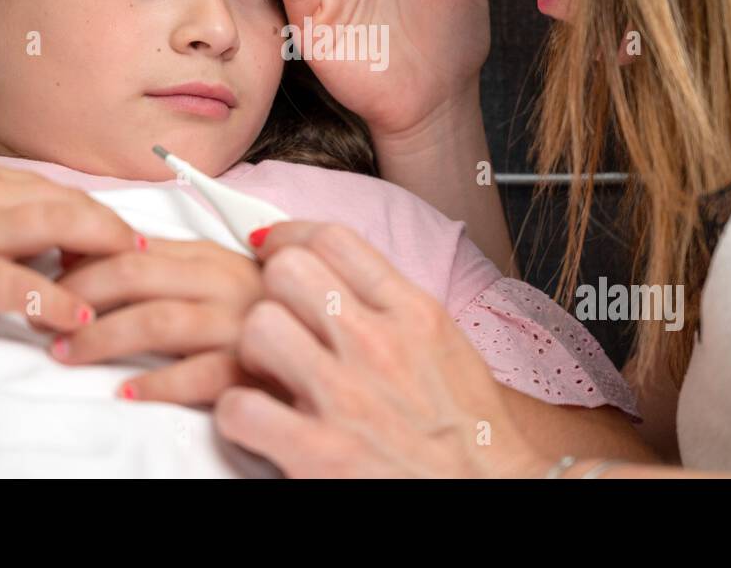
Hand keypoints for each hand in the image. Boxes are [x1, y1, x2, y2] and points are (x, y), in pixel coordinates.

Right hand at [0, 161, 137, 337]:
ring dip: (100, 251)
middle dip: (112, 227)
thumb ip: (0, 222)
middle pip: (68, 201)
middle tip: (147, 252)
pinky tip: (83, 318)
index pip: (58, 189)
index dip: (96, 213)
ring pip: (56, 227)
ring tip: (132, 275)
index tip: (125, 236)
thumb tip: (53, 244)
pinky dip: (60, 301)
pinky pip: (22, 285)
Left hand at [52, 237, 266, 404]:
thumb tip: (82, 253)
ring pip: (159, 320)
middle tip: (41, 322)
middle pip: (137, 274)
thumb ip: (158, 265)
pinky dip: (158, 383)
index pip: (133, 246)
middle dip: (78, 296)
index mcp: (210, 257)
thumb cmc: (258, 316)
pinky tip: (125, 392)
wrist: (325, 347)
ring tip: (64, 353)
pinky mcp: (255, 368)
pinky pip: (201, 375)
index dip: (79, 264)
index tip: (43, 284)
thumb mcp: (212, 279)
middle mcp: (224, 282)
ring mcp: (240, 324)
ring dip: (101, 336)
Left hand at [212, 221, 551, 476]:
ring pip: (258, 325)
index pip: (334, 239)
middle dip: (270, 291)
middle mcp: (378, 344)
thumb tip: (342, 274)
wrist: (491, 493)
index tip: (274, 248)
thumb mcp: (446, 345)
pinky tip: (259, 421)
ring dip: (250, 350)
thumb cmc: (469, 432)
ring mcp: (346, 397)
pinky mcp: (318, 453)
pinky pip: (241, 406)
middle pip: (288, 270)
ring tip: (266, 372)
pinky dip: (238, 413)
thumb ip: (394, 306)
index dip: (290, 236)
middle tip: (277, 320)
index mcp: (413, 313)